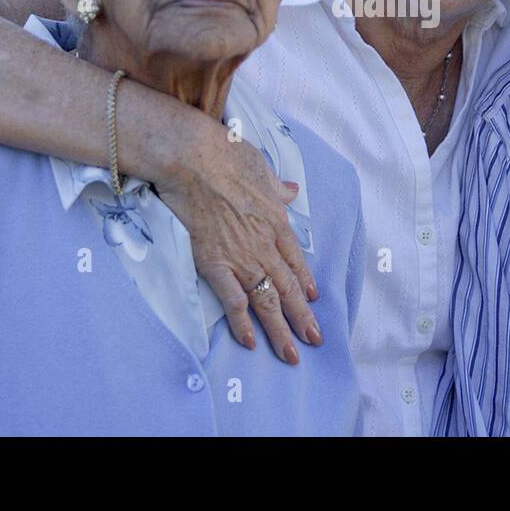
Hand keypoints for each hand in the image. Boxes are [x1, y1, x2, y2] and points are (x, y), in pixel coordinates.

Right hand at [155, 126, 320, 363]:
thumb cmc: (226, 155)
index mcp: (276, 220)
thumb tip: (291, 189)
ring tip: (292, 355)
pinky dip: (243, 323)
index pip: (296, 259)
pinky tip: (251, 342)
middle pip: (289, 287)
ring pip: (268, 301)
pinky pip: (234, 301)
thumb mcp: (262, 166)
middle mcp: (264, 244)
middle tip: (315, 339)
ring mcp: (242, 257)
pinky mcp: (215, 264)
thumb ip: (277, 185)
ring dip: (281, 330)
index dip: (306, 282)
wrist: (194, 158)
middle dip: (303, 317)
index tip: (313, 299)